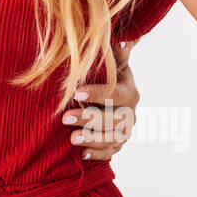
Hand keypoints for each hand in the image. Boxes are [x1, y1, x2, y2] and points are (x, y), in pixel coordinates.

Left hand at [65, 38, 139, 160]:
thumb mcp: (112, 64)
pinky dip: (98, 155)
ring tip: (72, 139)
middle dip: (88, 119)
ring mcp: (126, 131)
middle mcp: (131, 114)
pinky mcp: (118, 144)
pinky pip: (110, 152)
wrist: (113, 98)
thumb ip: (116, 54)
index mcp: (130, 92)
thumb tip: (121, 40)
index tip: (76, 92)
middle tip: (65, 118)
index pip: (116, 94)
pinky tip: (82, 155)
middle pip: (112, 119)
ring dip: (92, 139)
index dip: (98, 93)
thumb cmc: (107, 76)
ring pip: (112, 138)